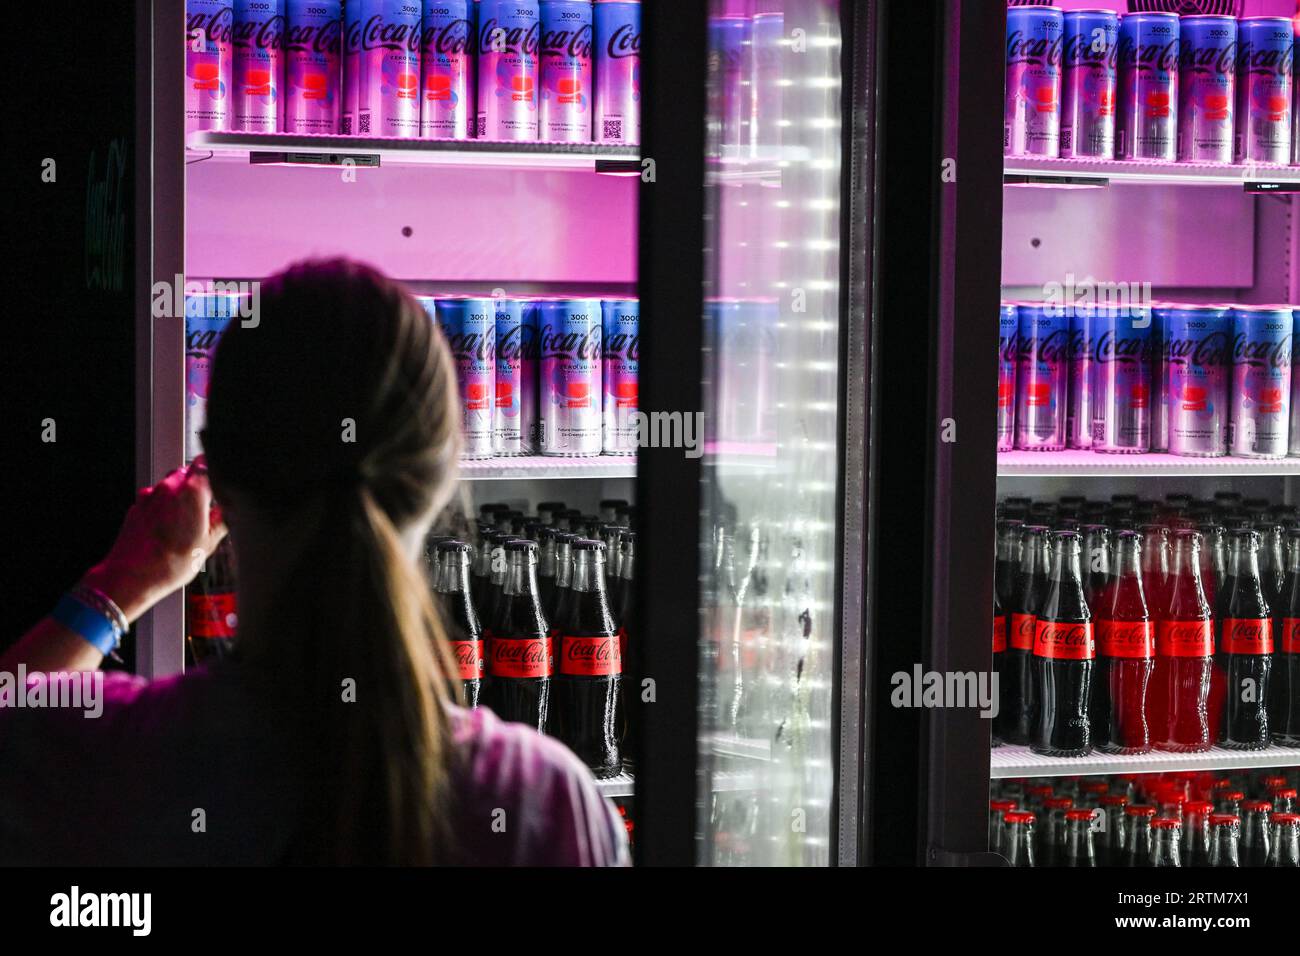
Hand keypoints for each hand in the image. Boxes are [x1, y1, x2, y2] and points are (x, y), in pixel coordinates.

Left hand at [81, 458, 228, 622]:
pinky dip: (163, 507)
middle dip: (198, 486)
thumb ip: (221, 520)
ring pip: (170, 485)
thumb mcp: (208, 544)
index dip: (216, 473)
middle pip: (188, 473)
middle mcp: (169, 487)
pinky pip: (155, 499)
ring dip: (179, 497)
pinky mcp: (137, 507)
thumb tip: (228, 511)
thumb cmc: (169, 563)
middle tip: (206, 508)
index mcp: (192, 491)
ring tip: (186, 523)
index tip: (220, 487)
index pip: (207, 464)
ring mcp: (150, 496)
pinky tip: (168, 529)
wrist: (132, 577)